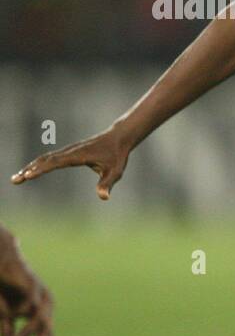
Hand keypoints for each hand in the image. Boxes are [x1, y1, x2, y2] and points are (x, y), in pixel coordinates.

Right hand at [0, 232, 54, 335]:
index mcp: (41, 313)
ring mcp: (41, 294)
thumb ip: (7, 335)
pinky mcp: (32, 284)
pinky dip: (20, 312)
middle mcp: (45, 305)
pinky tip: (12, 316)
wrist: (3, 262)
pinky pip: (30, 302)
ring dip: (27, 333)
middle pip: (47, 330)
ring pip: (39, 319)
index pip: (48, 335)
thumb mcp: (5, 317)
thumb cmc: (4, 290)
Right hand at [11, 127, 131, 199]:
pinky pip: (50, 158)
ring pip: (45, 158)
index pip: (56, 163)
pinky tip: (31, 171)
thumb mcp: (115, 172)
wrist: (118, 138)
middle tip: (15, 180)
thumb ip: (107, 184)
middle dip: (29, 170)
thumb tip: (104, 197)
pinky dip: (38, 164)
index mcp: (78, 156)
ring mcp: (68, 151)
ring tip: (17, 178)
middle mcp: (70, 152)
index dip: (42, 169)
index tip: (28, 175)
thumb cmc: (117, 155)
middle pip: (45, 160)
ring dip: (31, 167)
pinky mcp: (69, 152)